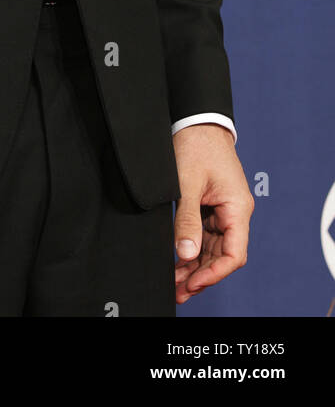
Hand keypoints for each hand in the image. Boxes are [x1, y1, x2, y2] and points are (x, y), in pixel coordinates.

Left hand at [172, 124, 253, 304]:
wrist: (196, 121)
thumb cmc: (196, 145)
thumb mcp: (187, 183)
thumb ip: (187, 220)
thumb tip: (185, 253)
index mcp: (237, 207)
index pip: (234, 253)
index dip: (214, 273)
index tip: (192, 282)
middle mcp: (234, 212)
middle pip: (222, 255)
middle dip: (200, 274)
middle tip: (177, 290)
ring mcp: (223, 210)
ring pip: (212, 248)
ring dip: (195, 265)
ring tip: (174, 283)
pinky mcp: (211, 206)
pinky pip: (205, 235)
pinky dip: (192, 249)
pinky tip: (177, 262)